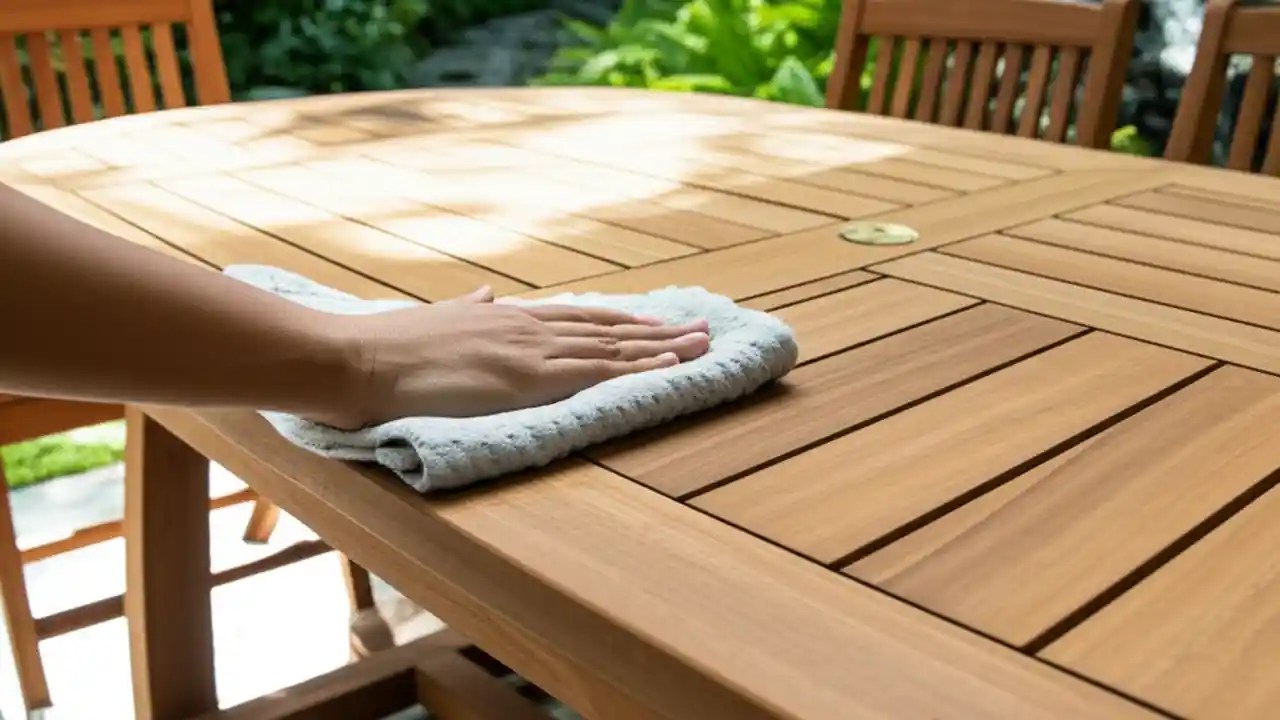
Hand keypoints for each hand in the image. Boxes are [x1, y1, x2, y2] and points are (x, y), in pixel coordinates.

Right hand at [313, 287, 709, 428]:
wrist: (359, 358)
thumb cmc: (387, 345)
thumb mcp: (437, 318)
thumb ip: (469, 307)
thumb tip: (485, 294)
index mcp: (505, 317)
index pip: (579, 319)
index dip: (622, 324)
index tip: (656, 324)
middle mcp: (525, 327)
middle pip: (607, 329)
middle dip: (657, 333)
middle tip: (702, 332)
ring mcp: (527, 350)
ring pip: (610, 348)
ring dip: (660, 349)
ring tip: (701, 348)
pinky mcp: (524, 377)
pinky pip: (592, 373)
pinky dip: (634, 370)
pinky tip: (665, 369)